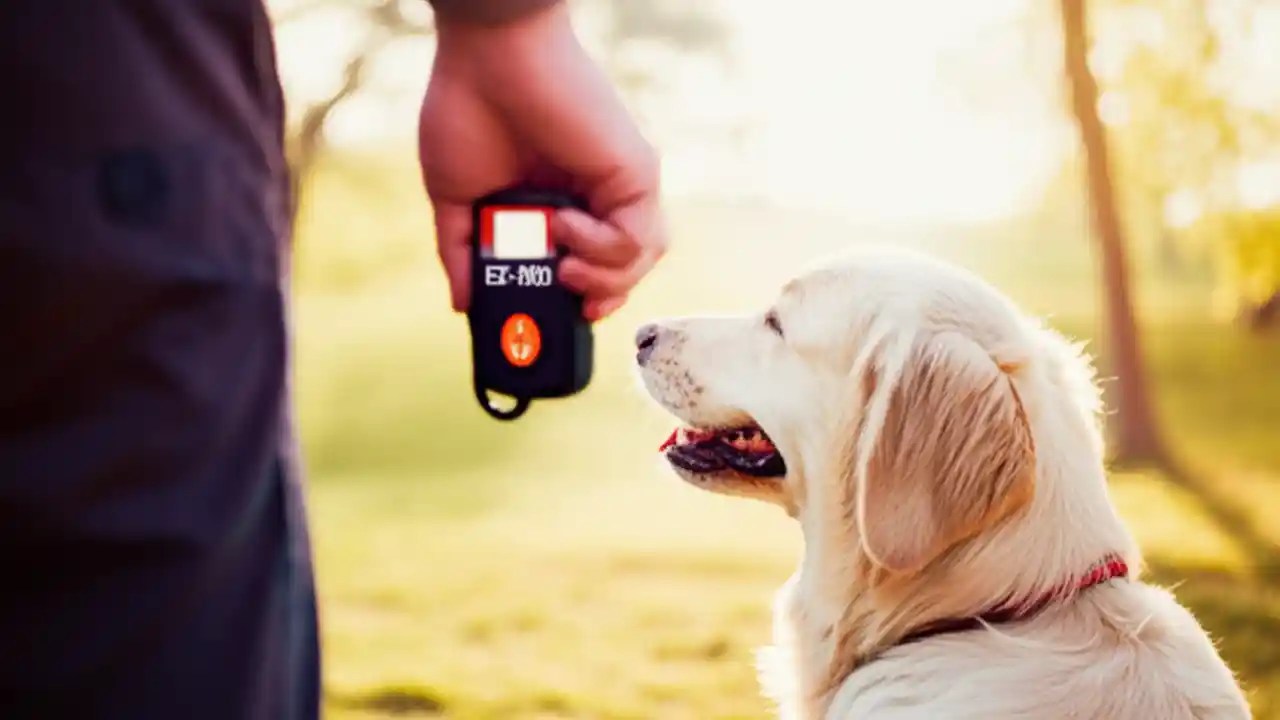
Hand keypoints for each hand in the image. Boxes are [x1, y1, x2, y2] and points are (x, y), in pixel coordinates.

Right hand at [419, 2, 666, 320]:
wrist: (486, 59)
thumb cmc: (466, 111)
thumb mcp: (456, 199)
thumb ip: (461, 253)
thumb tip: (462, 304)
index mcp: (556, 205)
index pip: (588, 269)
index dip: (580, 301)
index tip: (555, 319)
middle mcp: (594, 198)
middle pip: (622, 273)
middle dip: (597, 301)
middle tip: (570, 303)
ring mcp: (617, 187)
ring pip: (641, 261)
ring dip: (604, 280)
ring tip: (565, 265)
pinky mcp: (635, 173)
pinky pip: (640, 237)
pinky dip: (603, 246)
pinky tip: (565, 223)